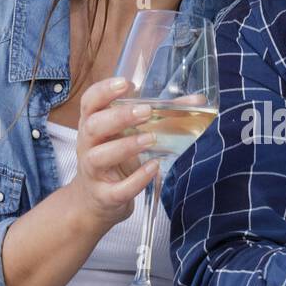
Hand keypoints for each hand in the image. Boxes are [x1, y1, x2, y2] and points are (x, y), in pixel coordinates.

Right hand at [65, 77, 160, 232]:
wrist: (95, 202)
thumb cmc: (115, 160)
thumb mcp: (129, 135)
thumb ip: (161, 116)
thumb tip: (197, 101)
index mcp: (93, 125)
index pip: (90, 102)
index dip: (104, 90)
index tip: (125, 83)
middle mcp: (88, 145)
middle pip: (94, 126)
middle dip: (119, 117)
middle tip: (146, 111)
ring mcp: (93, 172)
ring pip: (99, 156)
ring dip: (126, 146)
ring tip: (151, 139)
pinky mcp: (104, 196)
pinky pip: (118, 189)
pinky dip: (137, 179)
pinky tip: (154, 168)